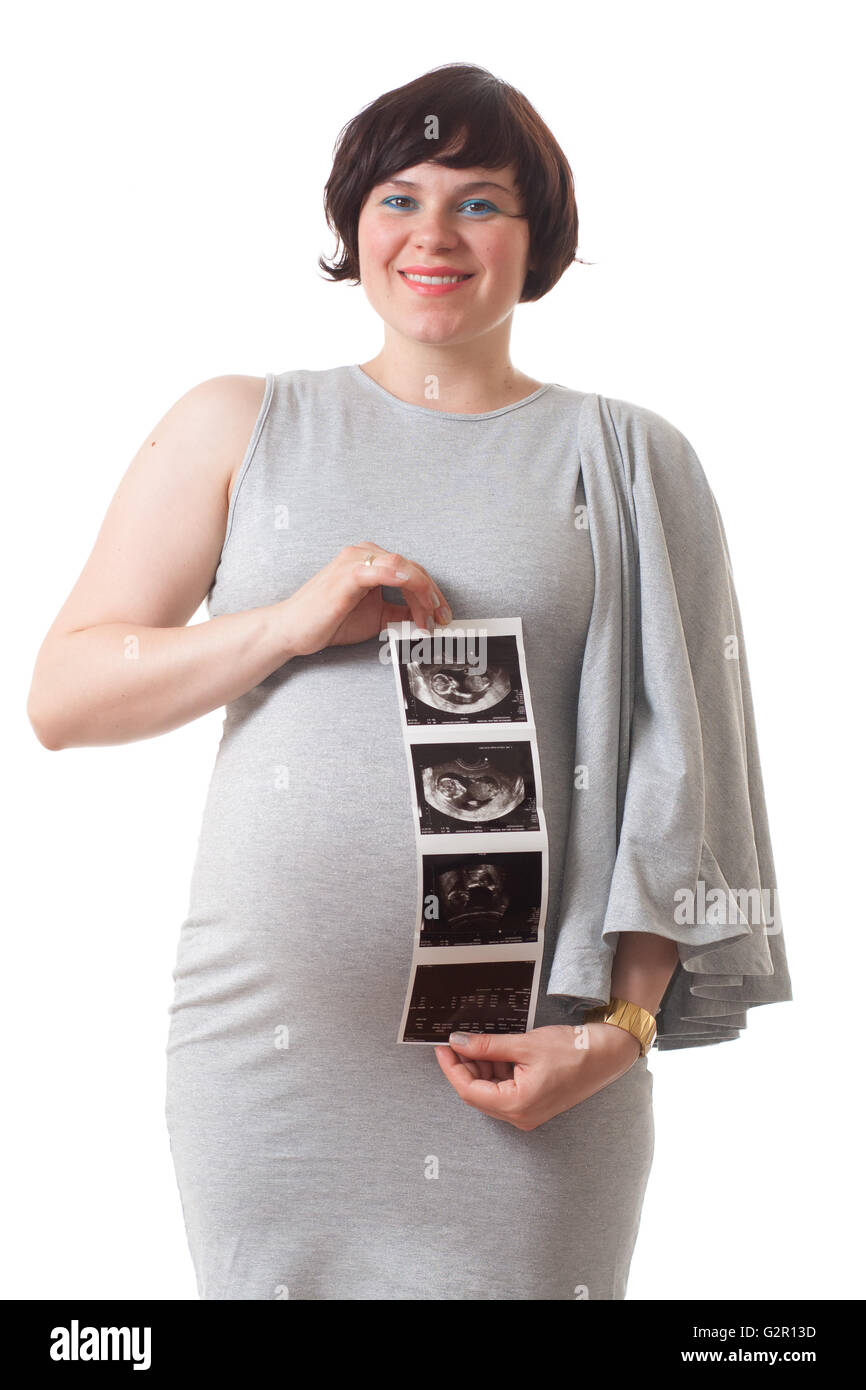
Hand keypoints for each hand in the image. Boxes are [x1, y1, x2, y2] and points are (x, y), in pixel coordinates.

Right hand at [275, 542, 450, 657]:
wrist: (293, 629)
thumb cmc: (328, 620)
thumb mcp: (375, 617)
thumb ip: (399, 612)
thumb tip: (423, 617)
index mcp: (370, 560)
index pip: (411, 571)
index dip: (431, 594)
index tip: (440, 616)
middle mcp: (363, 555)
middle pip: (411, 567)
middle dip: (431, 595)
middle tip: (440, 618)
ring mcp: (354, 562)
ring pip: (402, 566)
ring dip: (421, 591)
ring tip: (428, 614)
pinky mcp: (347, 574)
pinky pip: (379, 570)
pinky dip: (399, 576)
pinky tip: (410, 585)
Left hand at [434, 1023, 641, 1130]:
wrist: (606, 1054)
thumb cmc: (572, 1050)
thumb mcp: (524, 1044)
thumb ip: (487, 1046)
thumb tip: (458, 1043)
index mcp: (517, 1105)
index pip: (469, 1091)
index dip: (452, 1068)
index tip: (442, 1048)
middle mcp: (521, 1116)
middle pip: (478, 1093)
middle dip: (465, 1066)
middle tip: (458, 1041)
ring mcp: (527, 1112)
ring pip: (490, 1091)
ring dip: (481, 1068)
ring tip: (479, 1042)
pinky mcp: (533, 1103)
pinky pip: (505, 1090)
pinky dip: (496, 1071)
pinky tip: (496, 1051)